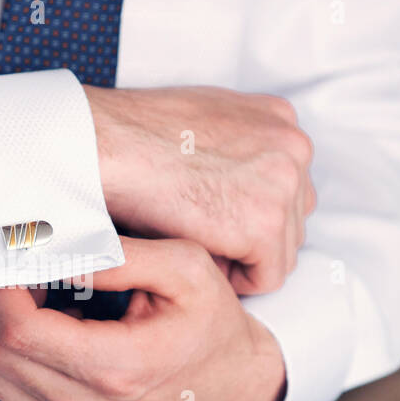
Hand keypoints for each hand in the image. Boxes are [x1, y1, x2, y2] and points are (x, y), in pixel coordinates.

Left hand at [0, 237, 285, 400]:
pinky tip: (42, 328)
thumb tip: (56, 247)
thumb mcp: (185, 270)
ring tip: (31, 294)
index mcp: (115, 368)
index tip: (7, 256)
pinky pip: (2, 389)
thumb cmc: (213, 330)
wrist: (234, 390)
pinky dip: (7, 353)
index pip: (18, 330)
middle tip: (15, 268)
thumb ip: (118, 256)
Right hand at [85, 84, 315, 294]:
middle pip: (292, 219)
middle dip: (250, 239)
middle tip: (200, 240)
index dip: (246, 213)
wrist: (106, 143)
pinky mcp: (264, 224)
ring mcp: (284, 184)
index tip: (212, 222)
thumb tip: (235, 182)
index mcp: (279, 119)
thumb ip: (235, 147)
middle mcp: (293, 146)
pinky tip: (198, 260)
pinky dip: (236, 281)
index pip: (288, 186)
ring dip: (242, 259)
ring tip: (194, 247)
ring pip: (283, 250)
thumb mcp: (201, 121)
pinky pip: (268, 277)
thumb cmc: (135, 135)